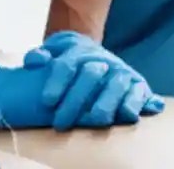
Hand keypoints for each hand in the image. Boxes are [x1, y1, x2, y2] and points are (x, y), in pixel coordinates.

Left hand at [23, 31, 164, 129]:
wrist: (94, 52)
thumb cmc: (69, 60)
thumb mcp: (53, 53)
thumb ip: (39, 56)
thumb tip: (34, 61)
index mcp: (78, 51)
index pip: (67, 65)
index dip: (57, 83)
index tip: (47, 102)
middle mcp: (102, 60)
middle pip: (90, 76)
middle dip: (75, 101)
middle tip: (60, 123)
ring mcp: (121, 71)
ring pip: (115, 85)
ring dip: (105, 104)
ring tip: (94, 122)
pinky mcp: (138, 85)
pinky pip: (139, 93)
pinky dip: (134, 103)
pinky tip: (126, 115)